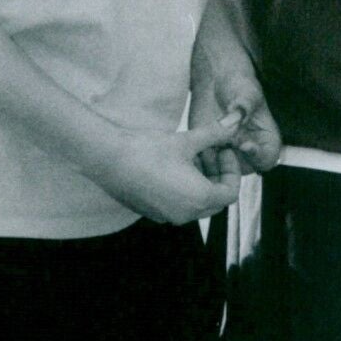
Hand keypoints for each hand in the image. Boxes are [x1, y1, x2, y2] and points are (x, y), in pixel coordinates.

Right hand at [96, 122, 245, 223]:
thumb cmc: (148, 150)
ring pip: (196, 203)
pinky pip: (178, 205)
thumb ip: (213, 135)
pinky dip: (184, 189)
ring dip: (201, 181)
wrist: (107, 159)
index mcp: (199, 199)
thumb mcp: (186, 140)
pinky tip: (173, 166)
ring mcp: (167, 216)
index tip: (224, 151)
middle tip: (209, 151)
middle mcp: (186, 214)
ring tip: (190, 155)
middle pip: (215, 200)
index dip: (232, 170)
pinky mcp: (152, 212)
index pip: (230, 192)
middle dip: (217, 175)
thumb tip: (233, 124)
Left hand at [188, 77, 281, 178]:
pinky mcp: (210, 150)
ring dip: (211, 161)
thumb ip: (244, 103)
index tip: (244, 144)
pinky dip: (198, 157)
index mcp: (266, 138)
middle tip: (218, 147)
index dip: (257, 156)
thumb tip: (239, 113)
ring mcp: (229, 151)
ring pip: (221, 170)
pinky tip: (192, 142)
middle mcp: (248, 149)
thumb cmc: (238, 83)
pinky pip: (205, 163)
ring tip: (203, 143)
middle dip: (229, 162)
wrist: (215, 81)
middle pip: (243, 169)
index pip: (267, 158)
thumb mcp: (245, 90)